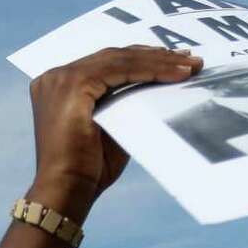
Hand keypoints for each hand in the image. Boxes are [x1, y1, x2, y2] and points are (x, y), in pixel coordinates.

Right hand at [25, 46, 202, 219]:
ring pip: (120, 60)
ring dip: (159, 62)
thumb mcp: (111, 128)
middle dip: (154, 56)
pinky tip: (176, 75)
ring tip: (191, 66)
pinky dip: (151, 71)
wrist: (65, 191)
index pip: (107, 63)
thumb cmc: (87, 170)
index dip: (141, 59)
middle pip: (114, 57)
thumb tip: (159, 88)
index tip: (174, 61)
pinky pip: (121, 71)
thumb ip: (126, 103)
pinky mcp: (74, 84)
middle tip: (189, 58)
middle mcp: (57, 76)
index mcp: (60, 85)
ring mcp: (63, 78)